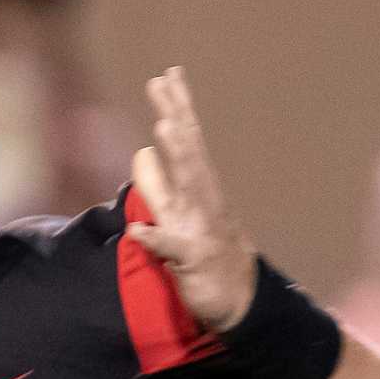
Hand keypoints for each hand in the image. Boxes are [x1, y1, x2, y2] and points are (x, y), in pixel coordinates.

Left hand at [123, 67, 257, 332]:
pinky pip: (173, 248)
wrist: (240, 302)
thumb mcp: (178, 216)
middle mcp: (201, 201)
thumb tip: (142, 153)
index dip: (176, 109)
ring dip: (177, 158)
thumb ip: (159, 186)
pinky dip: (157, 239)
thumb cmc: (206, 255)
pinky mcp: (193, 261)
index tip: (168, 75)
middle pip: (188, 151)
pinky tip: (139, 231)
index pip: (186, 141)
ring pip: (188, 188)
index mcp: (197, 189)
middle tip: (162, 82)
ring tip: (163, 128)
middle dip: (175, 116)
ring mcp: (201, 228)